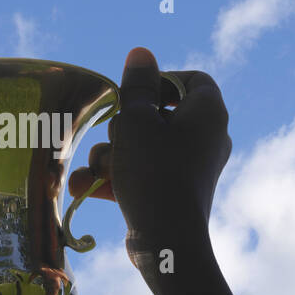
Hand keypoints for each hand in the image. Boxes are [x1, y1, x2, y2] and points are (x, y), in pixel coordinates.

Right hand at [68, 46, 231, 259]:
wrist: (167, 242)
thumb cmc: (154, 172)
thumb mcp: (136, 120)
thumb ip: (136, 84)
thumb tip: (142, 52)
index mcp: (209, 113)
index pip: (192, 80)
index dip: (160, 80)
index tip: (133, 90)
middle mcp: (207, 138)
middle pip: (159, 115)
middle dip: (124, 126)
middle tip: (113, 133)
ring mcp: (191, 168)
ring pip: (144, 148)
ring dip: (112, 156)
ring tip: (96, 169)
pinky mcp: (174, 194)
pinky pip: (143, 175)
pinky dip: (117, 179)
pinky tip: (85, 186)